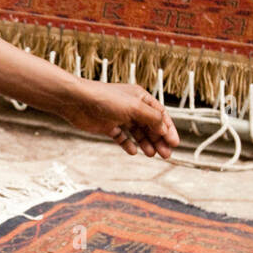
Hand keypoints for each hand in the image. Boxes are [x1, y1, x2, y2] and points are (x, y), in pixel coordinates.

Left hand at [60, 82, 179, 158]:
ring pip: (137, 133)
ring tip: (151, 154)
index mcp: (141, 98)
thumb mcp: (135, 108)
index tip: (175, 143)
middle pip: (150, 126)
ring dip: (146, 143)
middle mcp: (132, 107)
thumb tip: (165, 129)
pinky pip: (122, 137)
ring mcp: (120, 117)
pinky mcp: (108, 126)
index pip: (160, 115)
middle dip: (159, 140)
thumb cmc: (106, 100)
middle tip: (166, 155)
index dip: (168, 129)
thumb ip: (152, 118)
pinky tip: (133, 151)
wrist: (78, 102)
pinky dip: (128, 144)